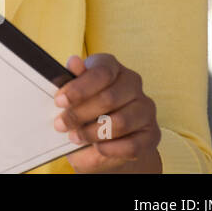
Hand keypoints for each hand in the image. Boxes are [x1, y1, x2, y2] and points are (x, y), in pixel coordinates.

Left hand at [56, 54, 161, 172]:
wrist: (107, 138)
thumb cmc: (86, 109)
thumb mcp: (75, 93)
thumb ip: (73, 79)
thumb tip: (74, 62)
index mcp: (112, 66)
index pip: (101, 72)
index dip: (79, 88)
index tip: (59, 101)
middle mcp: (132, 83)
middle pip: (108, 98)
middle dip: (80, 114)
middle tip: (61, 124)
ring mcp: (145, 109)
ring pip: (121, 122)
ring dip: (93, 133)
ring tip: (75, 137)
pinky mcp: (152, 134)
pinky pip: (133, 145)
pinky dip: (111, 149)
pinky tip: (98, 148)